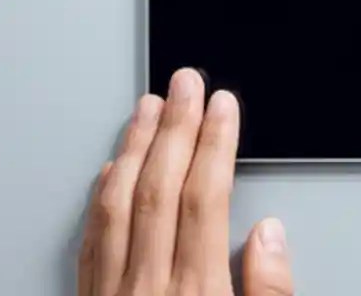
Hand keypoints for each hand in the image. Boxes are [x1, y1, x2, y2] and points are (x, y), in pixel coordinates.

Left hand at [78, 68, 293, 295]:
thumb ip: (270, 291)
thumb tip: (270, 235)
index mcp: (198, 294)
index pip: (204, 199)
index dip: (215, 144)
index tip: (222, 108)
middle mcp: (148, 289)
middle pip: (159, 190)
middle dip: (176, 127)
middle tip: (185, 85)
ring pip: (117, 206)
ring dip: (135, 148)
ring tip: (149, 108)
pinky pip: (90, 240)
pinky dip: (102, 195)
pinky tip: (113, 169)